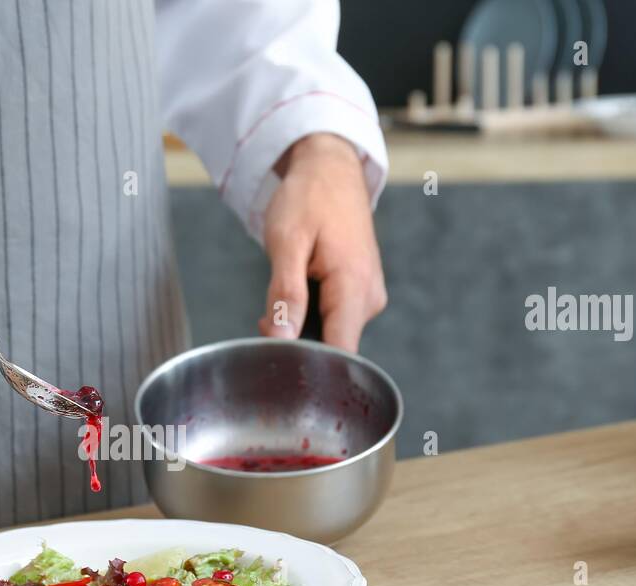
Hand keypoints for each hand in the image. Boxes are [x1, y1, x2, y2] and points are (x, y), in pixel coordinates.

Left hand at [259, 133, 385, 351]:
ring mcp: (367, 298)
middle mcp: (369, 299)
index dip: (309, 365)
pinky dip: (308, 315)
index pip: (340, 355)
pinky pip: (332, 320)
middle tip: (266, 319)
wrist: (330, 170)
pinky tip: (295, 295)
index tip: (278, 359)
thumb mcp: (287, 242)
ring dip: (299, 327)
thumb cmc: (309, 198)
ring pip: (330, 335)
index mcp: (354, 287)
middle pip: (332, 349)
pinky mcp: (360, 295)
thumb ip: (286, 294)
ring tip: (280, 299)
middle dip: (295, 343)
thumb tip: (282, 338)